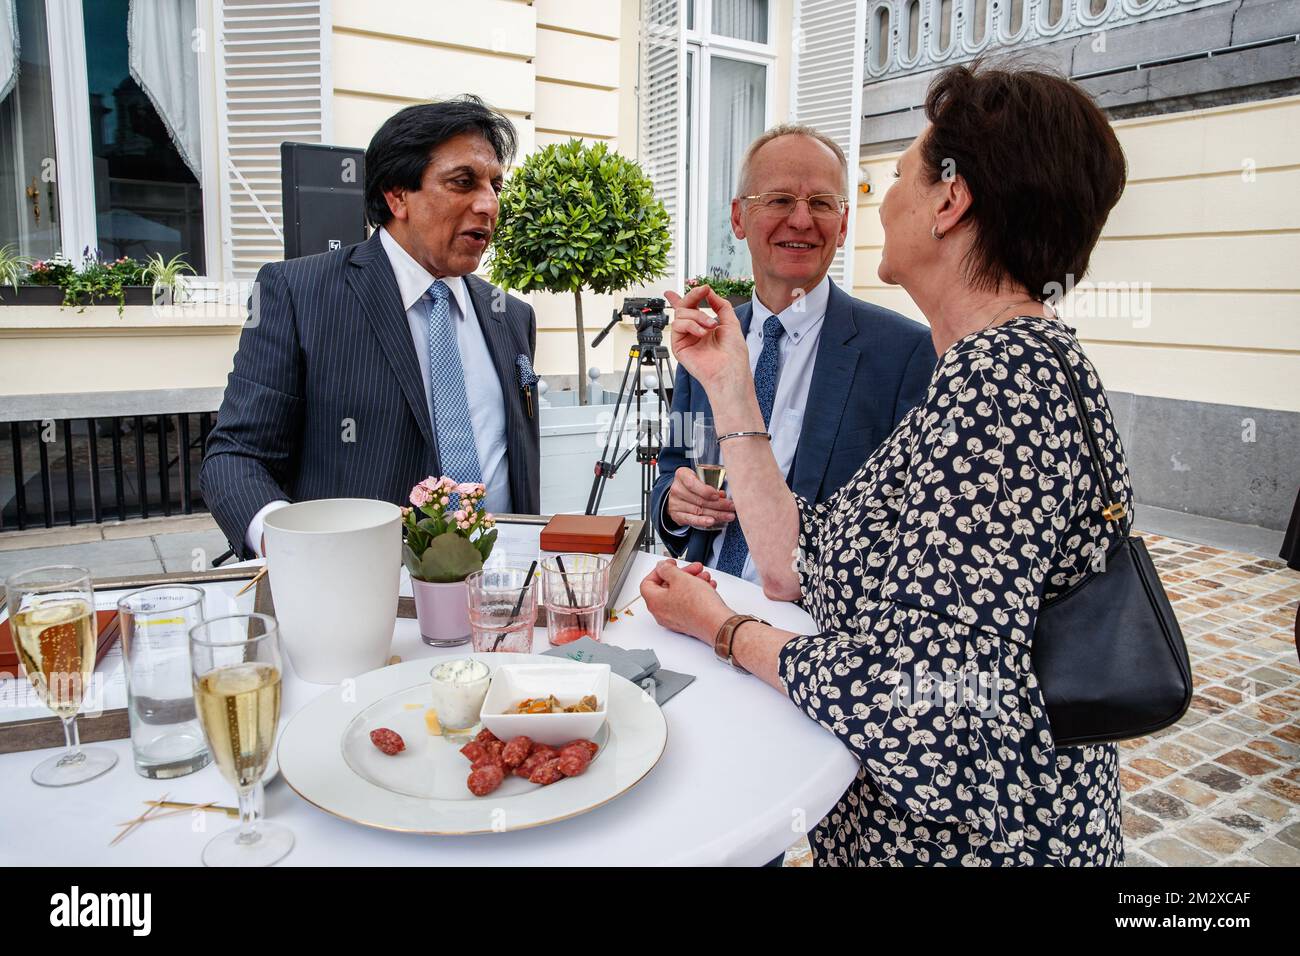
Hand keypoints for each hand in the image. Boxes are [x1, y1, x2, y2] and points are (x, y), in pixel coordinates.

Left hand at [639, 560, 731, 643]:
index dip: (658, 571)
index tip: (668, 565)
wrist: (717, 623)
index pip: (647, 583)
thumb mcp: (680, 578)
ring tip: (703, 577)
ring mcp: (674, 619)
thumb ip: (667, 569)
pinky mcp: (687, 622)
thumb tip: (661, 567)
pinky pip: (687, 603)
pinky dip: (695, 593)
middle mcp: (661, 613)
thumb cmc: (699, 605)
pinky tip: (707, 587)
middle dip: (681, 575)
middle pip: (666, 588)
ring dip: (691, 582)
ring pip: (679, 595)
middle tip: (691, 569)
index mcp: (654, 602)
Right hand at [663, 285, 750, 400]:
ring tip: (711, 326)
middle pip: (684, 306)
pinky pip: (678, 326)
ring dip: (698, 316)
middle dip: (694, 296)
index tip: (692, 288)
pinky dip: (691, 325)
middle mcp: (694, 331)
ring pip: (681, 314)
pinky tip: (702, 333)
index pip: (691, 308)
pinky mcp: (679, 346)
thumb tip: (709, 292)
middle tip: (703, 291)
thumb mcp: (731, 322)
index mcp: (705, 326)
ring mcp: (686, 338)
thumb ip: (720, 305)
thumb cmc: (733, 355)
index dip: (685, 297)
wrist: (730, 371)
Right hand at [667, 467, 735, 529]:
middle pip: (699, 499)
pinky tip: (712, 521)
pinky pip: (691, 520)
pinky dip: (702, 521)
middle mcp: (677, 489)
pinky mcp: (677, 515)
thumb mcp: (700, 479)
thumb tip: (723, 496)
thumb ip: (711, 486)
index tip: (718, 496)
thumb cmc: (693, 485)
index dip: (706, 491)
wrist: (678, 496)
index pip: (692, 484)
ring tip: (729, 515)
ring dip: (716, 514)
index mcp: (682, 475)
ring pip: (698, 511)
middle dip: (718, 504)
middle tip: (731, 506)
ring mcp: (675, 503)